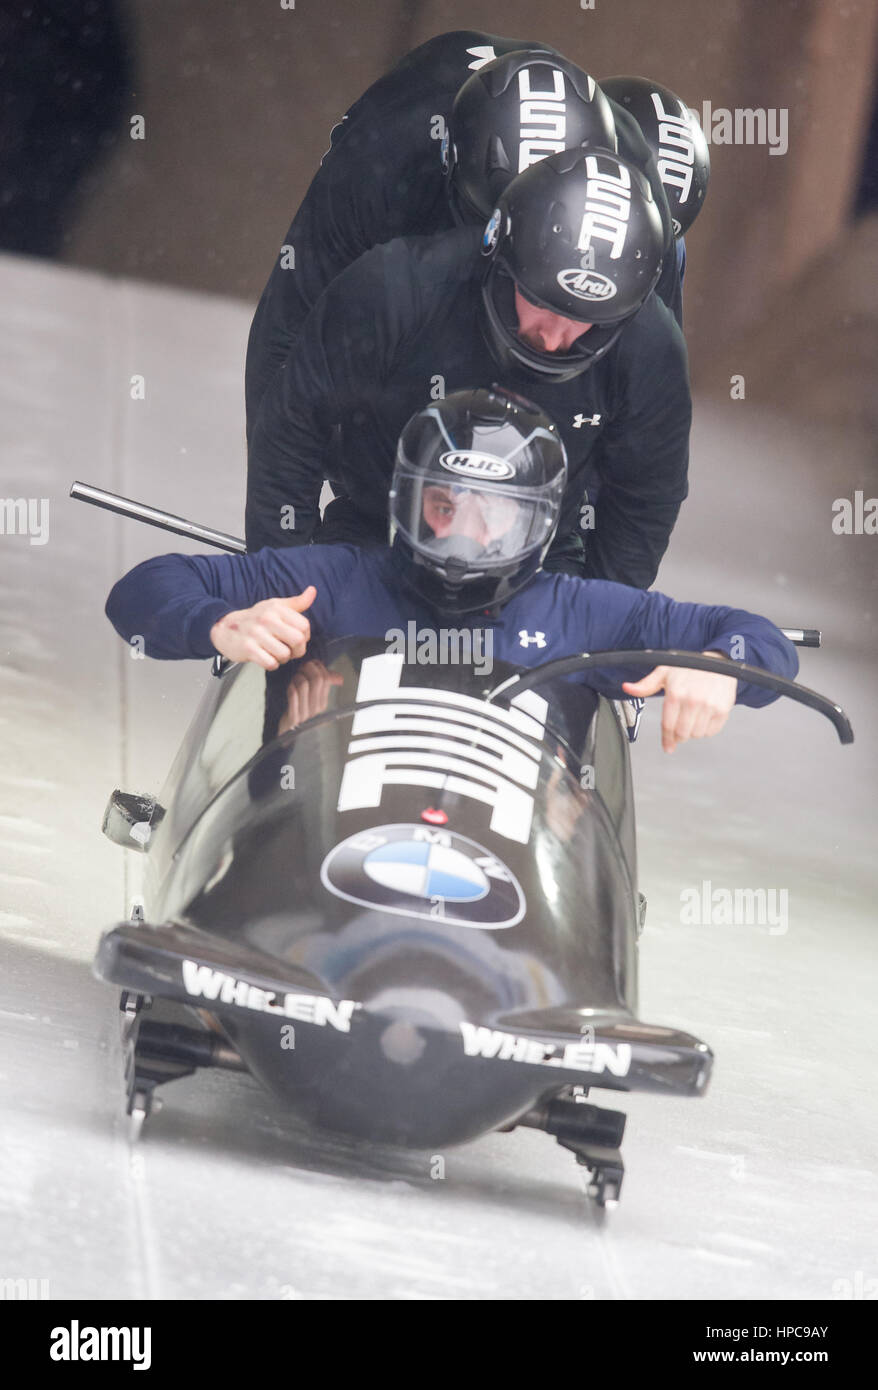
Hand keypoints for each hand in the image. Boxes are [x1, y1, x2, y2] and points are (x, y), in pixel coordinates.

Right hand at [209, 586, 315, 668]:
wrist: (223, 627)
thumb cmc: (253, 619)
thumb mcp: (274, 606)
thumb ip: (296, 602)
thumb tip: (312, 591)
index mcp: (276, 608)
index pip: (304, 626)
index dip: (304, 637)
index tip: (295, 638)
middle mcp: (267, 619)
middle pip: (298, 640)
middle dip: (296, 650)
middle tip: (288, 650)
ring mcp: (256, 634)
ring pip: (284, 654)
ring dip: (282, 659)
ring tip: (274, 653)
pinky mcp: (248, 648)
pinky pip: (271, 663)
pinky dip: (271, 664)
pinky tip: (265, 657)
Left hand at [277, 659, 343, 732]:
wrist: (288, 736)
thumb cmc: (300, 713)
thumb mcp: (314, 700)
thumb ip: (326, 687)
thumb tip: (340, 678)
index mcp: (324, 703)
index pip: (326, 678)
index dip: (318, 666)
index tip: (311, 664)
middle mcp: (317, 709)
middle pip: (317, 679)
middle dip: (308, 668)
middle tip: (302, 669)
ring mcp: (306, 714)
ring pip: (304, 684)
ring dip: (297, 677)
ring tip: (295, 679)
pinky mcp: (294, 718)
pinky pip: (293, 695)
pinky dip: (291, 687)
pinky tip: (290, 687)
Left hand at [622, 653, 736, 753]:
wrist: (718, 661)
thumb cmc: (690, 667)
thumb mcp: (664, 672)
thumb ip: (645, 685)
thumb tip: (627, 688)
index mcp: (675, 694)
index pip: (668, 725)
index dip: (666, 739)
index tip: (667, 747)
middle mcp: (692, 700)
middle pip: (682, 733)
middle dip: (679, 737)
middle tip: (680, 731)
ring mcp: (708, 706)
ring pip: (697, 734)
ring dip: (693, 732)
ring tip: (692, 719)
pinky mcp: (722, 709)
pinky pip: (711, 731)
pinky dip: (706, 730)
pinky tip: (704, 718)